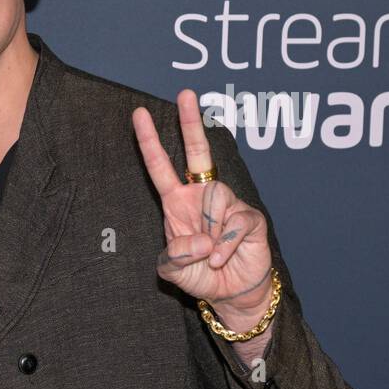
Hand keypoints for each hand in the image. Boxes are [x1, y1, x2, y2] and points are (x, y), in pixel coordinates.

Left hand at [132, 91, 272, 324]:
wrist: (229, 295)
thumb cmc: (199, 275)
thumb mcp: (173, 270)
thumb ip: (176, 256)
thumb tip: (202, 239)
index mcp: (177, 203)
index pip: (160, 167)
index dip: (150, 142)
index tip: (139, 115)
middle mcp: (201, 197)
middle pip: (197, 152)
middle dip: (190, 122)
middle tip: (185, 93)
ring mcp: (227, 204)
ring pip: (217, 197)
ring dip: (210, 230)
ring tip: (210, 254)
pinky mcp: (249, 218)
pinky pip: (235, 223)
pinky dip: (225, 245)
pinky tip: (222, 258)